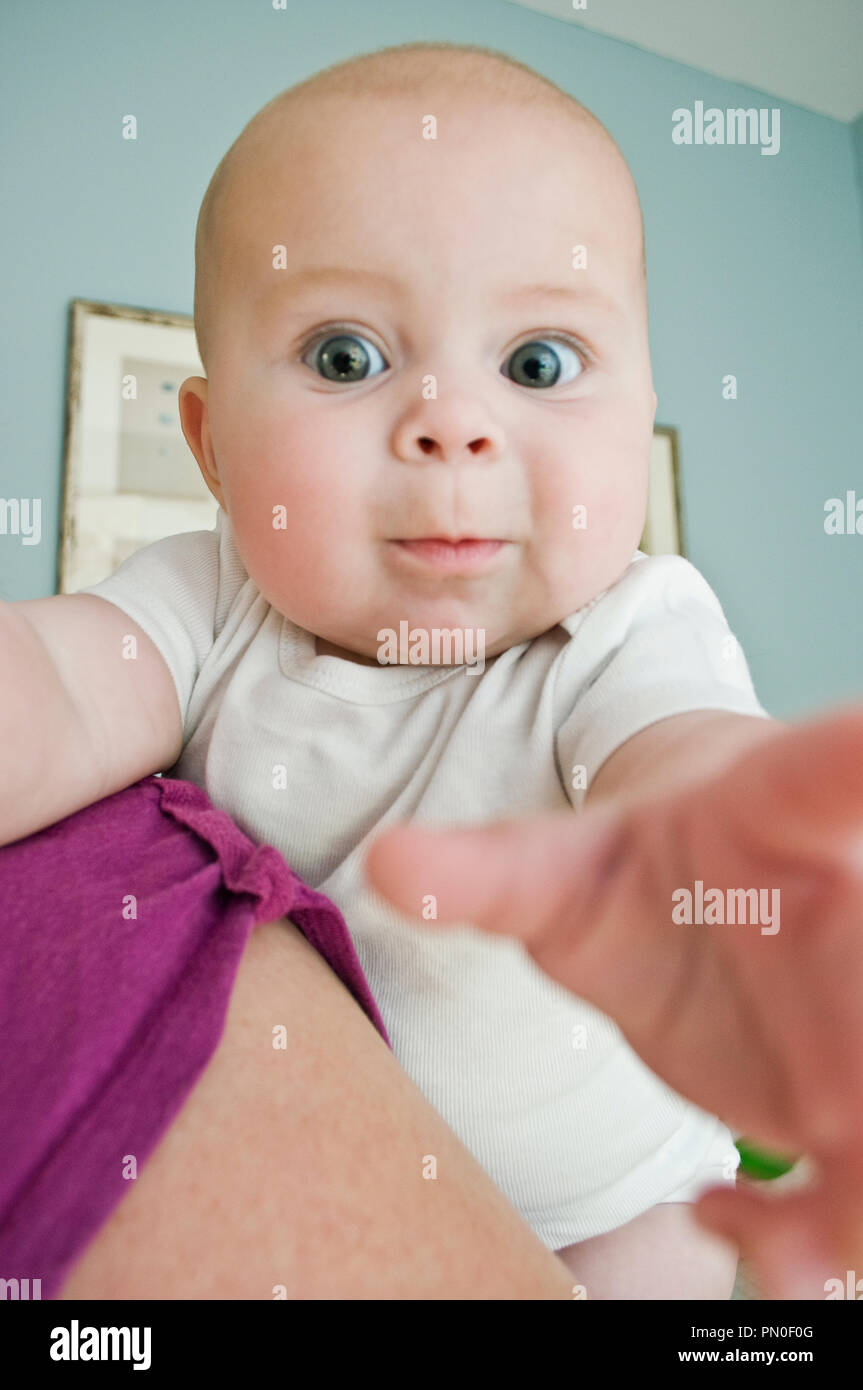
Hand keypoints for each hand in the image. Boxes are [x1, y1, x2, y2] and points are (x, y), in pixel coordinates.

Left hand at [364, 706, 862, 1299]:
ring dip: (852, 1185)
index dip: (857, 758)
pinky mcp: (842, 1099)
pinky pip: (853, 1181)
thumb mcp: (550, 869)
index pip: (829, 771)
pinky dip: (815, 1231)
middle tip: (837, 1117)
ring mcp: (852, 1004)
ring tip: (773, 1243)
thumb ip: (483, 871)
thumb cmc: (625, 872)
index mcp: (770, 811)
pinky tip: (725, 1222)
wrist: (680, 913)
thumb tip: (386, 863)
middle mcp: (843, 905)